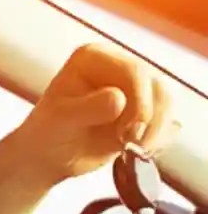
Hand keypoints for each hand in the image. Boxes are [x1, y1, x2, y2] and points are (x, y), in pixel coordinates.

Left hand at [9, 42, 179, 184]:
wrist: (48, 156)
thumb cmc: (47, 133)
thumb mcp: (60, 121)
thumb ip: (87, 108)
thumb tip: (119, 99)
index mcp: (94, 57)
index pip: (133, 70)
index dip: (140, 100)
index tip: (131, 131)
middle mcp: (117, 65)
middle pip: (155, 84)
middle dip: (150, 118)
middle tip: (135, 145)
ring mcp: (132, 87)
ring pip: (165, 101)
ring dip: (158, 129)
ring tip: (136, 150)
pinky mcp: (142, 108)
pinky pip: (165, 118)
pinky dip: (160, 136)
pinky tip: (141, 151)